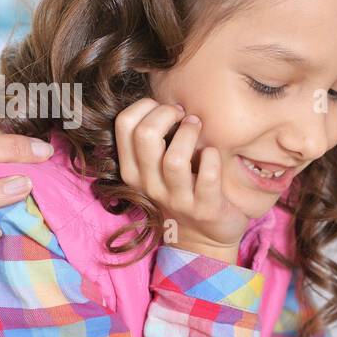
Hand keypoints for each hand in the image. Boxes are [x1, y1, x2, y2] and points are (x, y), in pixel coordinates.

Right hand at [114, 98, 248, 261]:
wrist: (205, 236)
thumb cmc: (183, 189)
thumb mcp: (157, 168)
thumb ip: (153, 140)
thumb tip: (161, 99)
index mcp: (132, 170)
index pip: (123, 125)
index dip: (145, 106)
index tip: (164, 108)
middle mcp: (149, 185)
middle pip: (146, 136)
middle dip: (167, 114)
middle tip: (183, 114)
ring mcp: (177, 199)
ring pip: (174, 159)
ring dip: (189, 134)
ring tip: (197, 127)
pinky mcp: (205, 208)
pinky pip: (208, 177)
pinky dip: (212, 158)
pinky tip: (213, 153)